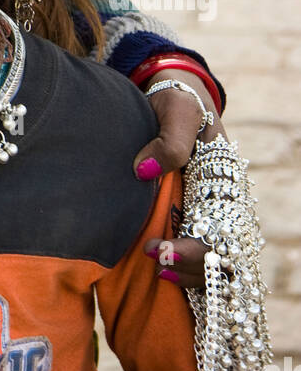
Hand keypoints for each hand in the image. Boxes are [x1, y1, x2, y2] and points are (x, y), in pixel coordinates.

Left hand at [133, 70, 224, 290]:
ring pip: (214, 260)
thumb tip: (144, 171)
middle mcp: (223, 203)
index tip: (161, 248)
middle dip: (191, 266)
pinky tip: (162, 272)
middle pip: (221, 253)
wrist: (169, 98)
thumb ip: (169, 139)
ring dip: (190, 273)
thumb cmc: (177, 102)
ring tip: (158, 269)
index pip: (223, 229)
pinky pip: (197, 252)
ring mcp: (207, 212)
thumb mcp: (177, 110)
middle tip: (156, 258)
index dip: (195, 249)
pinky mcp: (190, 214)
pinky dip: (186, 270)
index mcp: (226, 182)